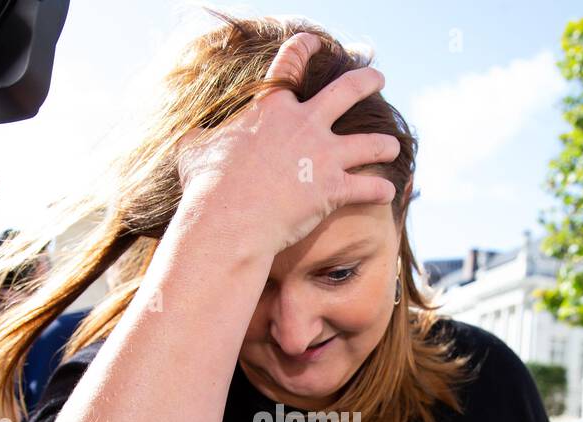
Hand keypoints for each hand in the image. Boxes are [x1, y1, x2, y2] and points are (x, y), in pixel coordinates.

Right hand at [174, 32, 399, 259]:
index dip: (306, 45)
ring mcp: (324, 156)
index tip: (318, 41)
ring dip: (385, 143)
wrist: (229, 220)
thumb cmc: (207, 185)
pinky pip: (369, 187)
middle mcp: (305, 124)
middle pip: (349, 90)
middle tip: (379, 77)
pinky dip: (381, 191)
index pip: (292, 61)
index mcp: (272, 107)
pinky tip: (387, 193)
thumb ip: (199, 136)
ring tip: (392, 145)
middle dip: (368, 80)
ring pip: (371, 143)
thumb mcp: (194, 149)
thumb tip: (190, 136)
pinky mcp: (334, 189)